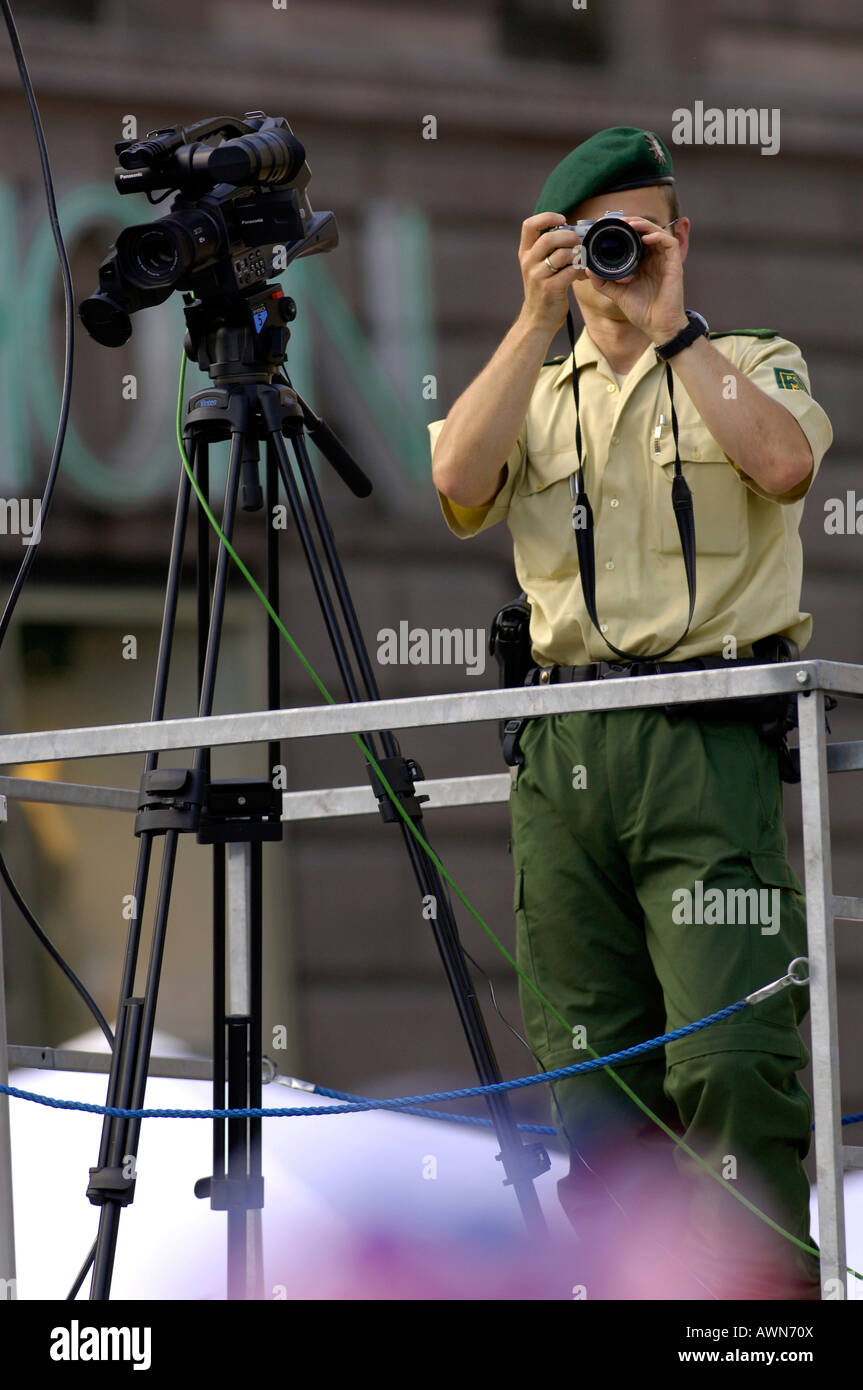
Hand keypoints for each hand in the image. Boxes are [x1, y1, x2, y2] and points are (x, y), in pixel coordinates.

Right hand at [518, 212, 582, 336]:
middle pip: (549, 238)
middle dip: (569, 237)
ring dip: (578, 255)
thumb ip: (548, 250)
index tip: (562, 219)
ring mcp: (537, 276)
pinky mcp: (550, 289)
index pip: (529, 225)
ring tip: (582, 261)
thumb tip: (573, 232)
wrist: (537, 320)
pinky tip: (582, 275)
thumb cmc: (543, 290)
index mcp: (525, 254)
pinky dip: (581, 271)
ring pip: (562, 254)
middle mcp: (528, 263)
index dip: (547, 217)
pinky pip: (571, 271)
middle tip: (578, 243)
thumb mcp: (538, 268)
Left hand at [584, 216, 687, 344]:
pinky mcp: (674, 264)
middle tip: (619, 221)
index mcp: (642, 262)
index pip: (636, 238)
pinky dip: (658, 236)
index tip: (610, 226)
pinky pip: (669, 243)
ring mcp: (665, 260)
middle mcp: (654, 258)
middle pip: (646, 230)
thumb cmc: (641, 311)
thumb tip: (588, 269)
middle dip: (633, 222)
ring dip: (644, 225)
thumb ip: (603, 281)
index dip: (626, 229)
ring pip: (658, 232)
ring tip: (630, 224)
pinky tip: (646, 238)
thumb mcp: (616, 293)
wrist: (657, 326)